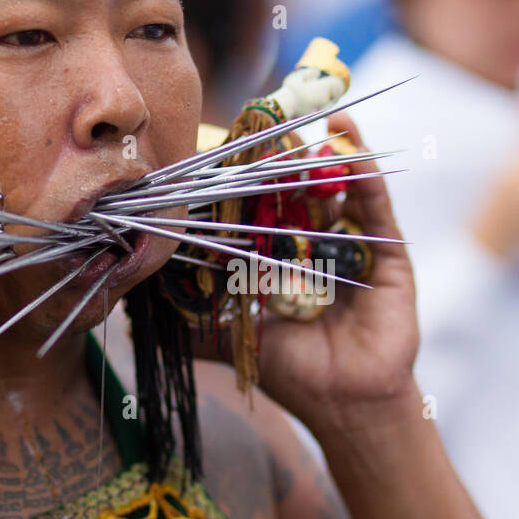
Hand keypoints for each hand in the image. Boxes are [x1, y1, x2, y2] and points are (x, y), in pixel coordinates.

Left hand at [192, 113, 419, 433]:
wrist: (346, 404)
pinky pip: (374, 201)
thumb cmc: (291, 372)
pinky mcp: (387, 250)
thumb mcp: (230, 339)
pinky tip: (346, 135)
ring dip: (323, 147)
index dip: (243, 176)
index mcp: (279, 257)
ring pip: (336, 184)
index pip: (260, 206)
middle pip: (299, 187)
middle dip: (284, 153)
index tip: (225, 144)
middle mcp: (316, 243)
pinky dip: (362, 166)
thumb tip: (132, 309)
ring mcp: (352, 243)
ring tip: (306, 113)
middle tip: (264, 118)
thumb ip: (190, 319)